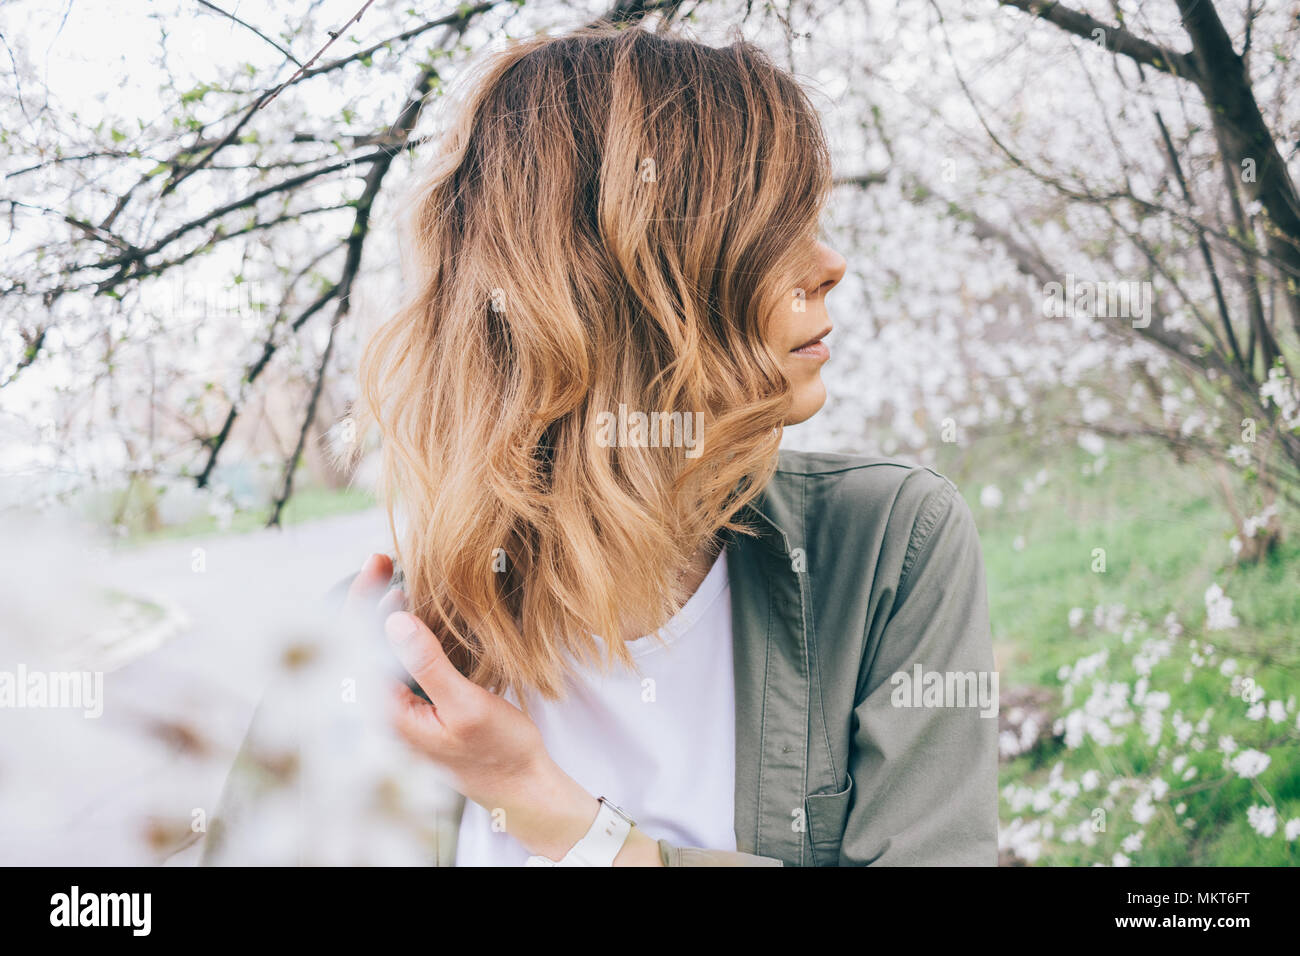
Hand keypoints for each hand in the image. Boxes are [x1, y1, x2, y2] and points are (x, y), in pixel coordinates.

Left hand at [345, 552, 660, 863]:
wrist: (520, 785)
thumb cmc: (498, 754)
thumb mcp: (468, 706)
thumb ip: (430, 665)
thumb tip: (394, 621)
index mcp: (386, 721)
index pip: (356, 653)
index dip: (361, 605)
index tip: (378, 570)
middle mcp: (381, 717)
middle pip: (355, 649)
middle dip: (364, 601)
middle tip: (381, 562)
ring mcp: (394, 712)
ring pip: (370, 655)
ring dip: (376, 614)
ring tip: (388, 576)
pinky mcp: (410, 707)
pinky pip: (390, 665)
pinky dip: (393, 633)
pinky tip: (405, 611)